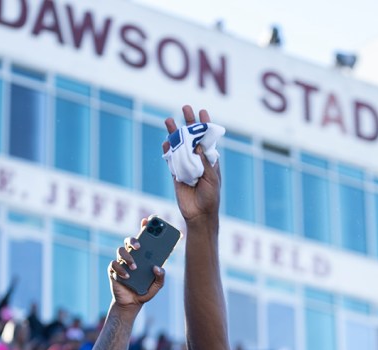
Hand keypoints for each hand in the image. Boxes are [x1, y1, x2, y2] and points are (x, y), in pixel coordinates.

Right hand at [108, 221, 165, 307]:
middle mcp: (132, 256)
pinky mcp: (113, 271)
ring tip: (135, 267)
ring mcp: (121, 262)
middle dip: (134, 240)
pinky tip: (128, 276)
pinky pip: (114, 265)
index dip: (145, 227)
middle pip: (129, 241)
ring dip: (128, 257)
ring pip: (121, 251)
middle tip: (140, 246)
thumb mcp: (157, 285)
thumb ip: (160, 277)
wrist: (132, 303)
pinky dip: (121, 269)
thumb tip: (157, 267)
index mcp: (143, 256)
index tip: (148, 220)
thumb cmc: (145, 291)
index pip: (144, 238)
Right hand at [163, 105, 220, 224]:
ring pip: (179, 145)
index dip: (204, 125)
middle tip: (185, 107)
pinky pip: (170, 159)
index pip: (207, 138)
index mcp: (210, 159)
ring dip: (174, 133)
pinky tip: (165, 142)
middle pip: (192, 137)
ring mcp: (186, 165)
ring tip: (169, 119)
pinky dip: (167, 150)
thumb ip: (205, 162)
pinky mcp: (176, 173)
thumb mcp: (212, 178)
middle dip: (188, 122)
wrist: (199, 214)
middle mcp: (197, 159)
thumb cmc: (211, 197)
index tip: (202, 111)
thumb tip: (197, 146)